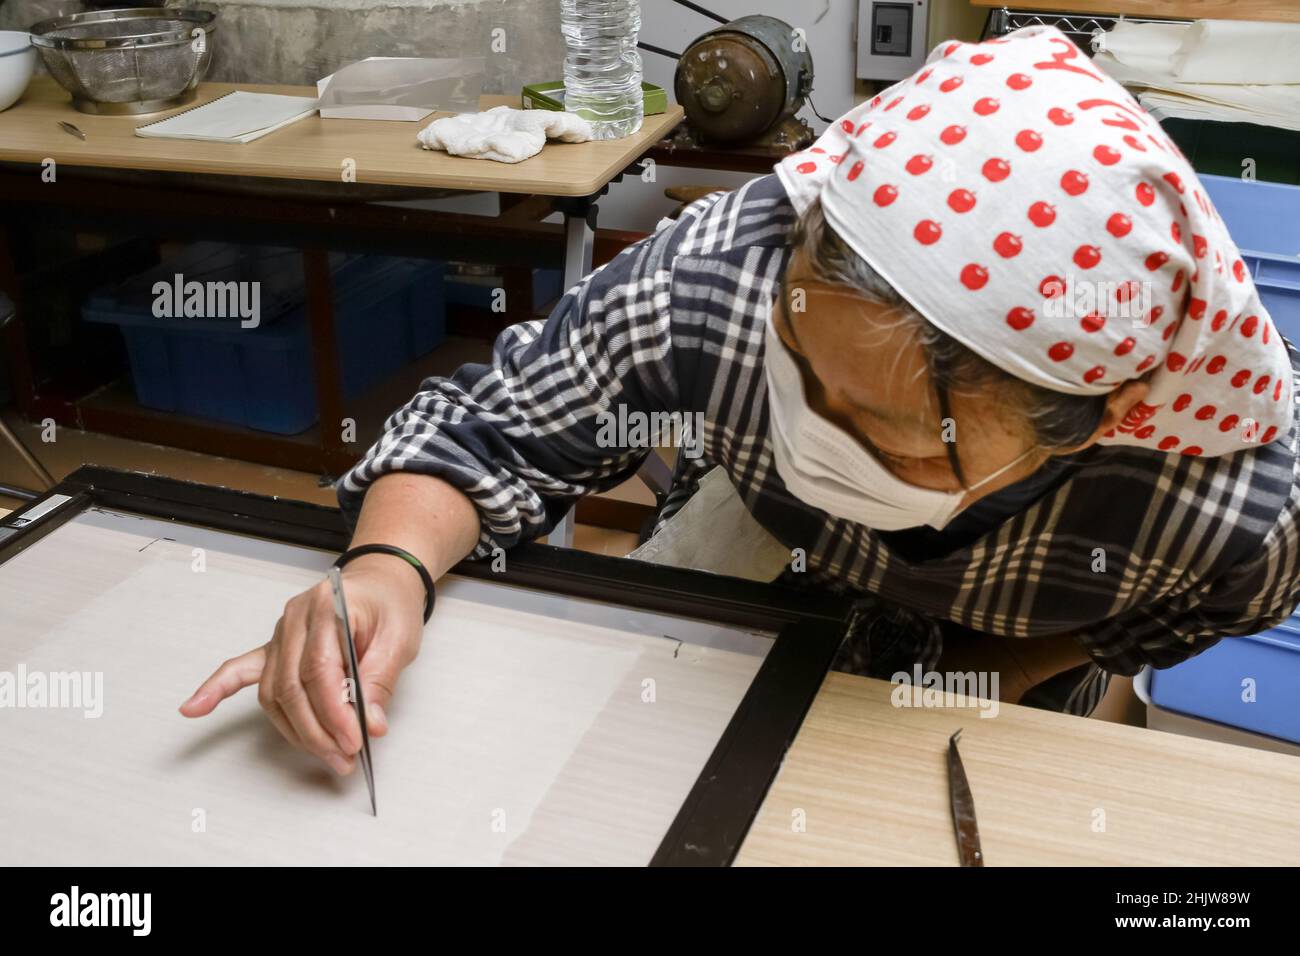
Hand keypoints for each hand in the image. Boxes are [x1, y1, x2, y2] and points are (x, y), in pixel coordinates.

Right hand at [179, 555, 426, 774]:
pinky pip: (240, 670)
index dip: (335, 712)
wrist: (380, 582)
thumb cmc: (388, 603)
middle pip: (292, 686)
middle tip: (344, 757)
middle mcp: (295, 619)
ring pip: (274, 692)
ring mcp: (280, 634)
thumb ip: (381, 680)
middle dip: (317, 731)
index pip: (320, 669)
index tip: (354, 740)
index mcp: (327, 606)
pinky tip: (194, 708)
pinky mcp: (274, 648)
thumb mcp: (400, 638)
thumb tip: (368, 723)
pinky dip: (216, 690)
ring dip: (296, 730)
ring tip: (326, 754)